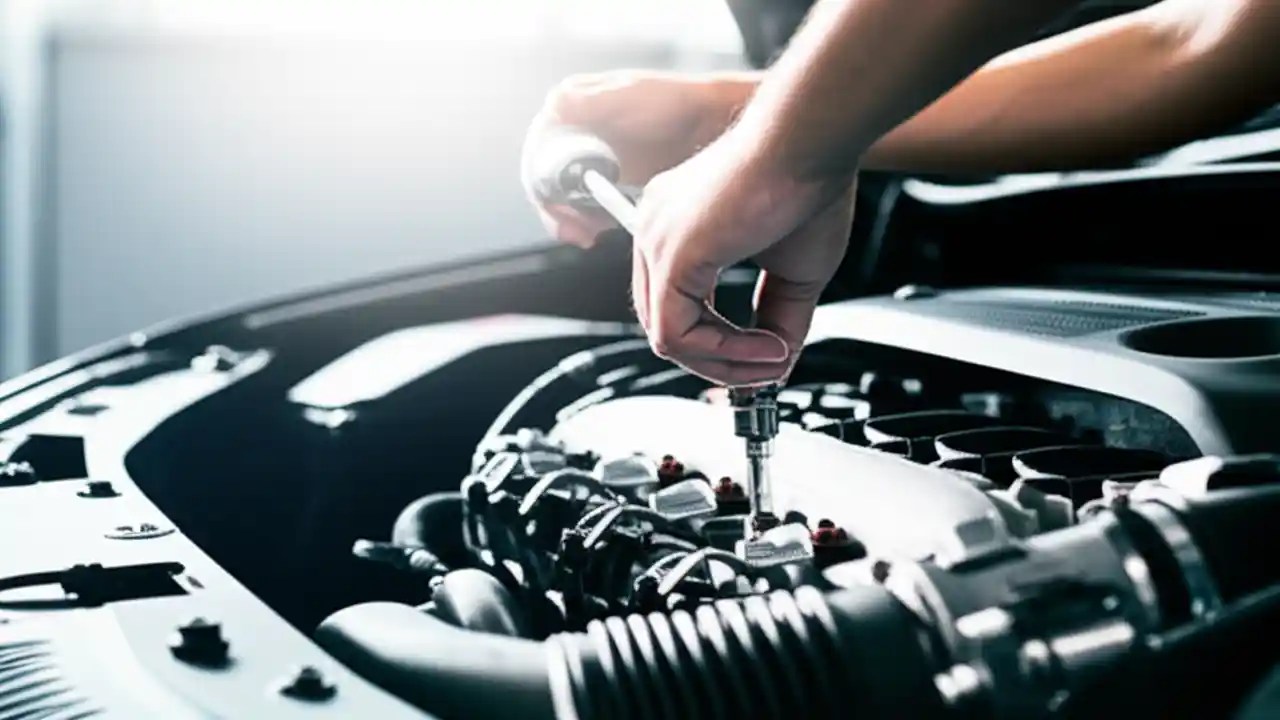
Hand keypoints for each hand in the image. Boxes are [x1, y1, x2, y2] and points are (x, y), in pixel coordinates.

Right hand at [522, 71, 753, 246]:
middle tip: (577, 233)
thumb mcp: (633, 96)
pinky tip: (602, 228)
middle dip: (556, 210)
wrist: (708, 121)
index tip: (562, 209)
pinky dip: (587, 219)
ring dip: (570, 219)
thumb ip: (594, 101)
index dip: (543, 185)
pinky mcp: (603, 174)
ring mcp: (585, 153)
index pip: (537, 152)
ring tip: (591, 234)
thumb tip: (557, 104)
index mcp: (568, 106)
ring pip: (559, 195)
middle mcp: (569, 129)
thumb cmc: (676, 101)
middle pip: (543, 179)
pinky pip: (581, 203)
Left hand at [631, 132, 855, 385]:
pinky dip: (720, 353)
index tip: (767, 355)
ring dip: (724, 363)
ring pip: (667, 336)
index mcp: (677, 226)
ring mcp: (656, 240)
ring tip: (775, 357)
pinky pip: (675, 333)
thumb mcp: (795, 271)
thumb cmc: (807, 183)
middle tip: (771, 367)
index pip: (678, 303)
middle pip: (667, 323)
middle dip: (721, 360)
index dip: (720, 342)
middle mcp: (656, 230)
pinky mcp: (670, 254)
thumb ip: (778, 319)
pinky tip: (764, 347)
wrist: (811, 142)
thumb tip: (776, 364)